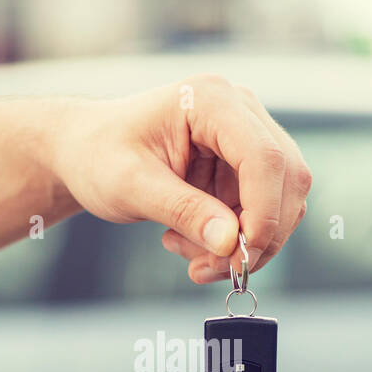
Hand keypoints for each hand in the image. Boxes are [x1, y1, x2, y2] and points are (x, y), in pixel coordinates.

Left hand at [48, 75, 312, 283]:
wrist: (86, 150)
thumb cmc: (99, 155)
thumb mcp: (131, 186)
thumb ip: (184, 212)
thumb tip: (231, 244)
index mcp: (212, 101)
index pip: (264, 157)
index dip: (263, 212)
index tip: (240, 257)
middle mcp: (241, 111)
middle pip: (285, 180)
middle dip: (257, 237)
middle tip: (209, 270)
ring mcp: (247, 137)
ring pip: (279, 203)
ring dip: (242, 244)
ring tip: (188, 256)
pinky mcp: (245, 166)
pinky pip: (261, 212)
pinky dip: (233, 240)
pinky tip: (189, 243)